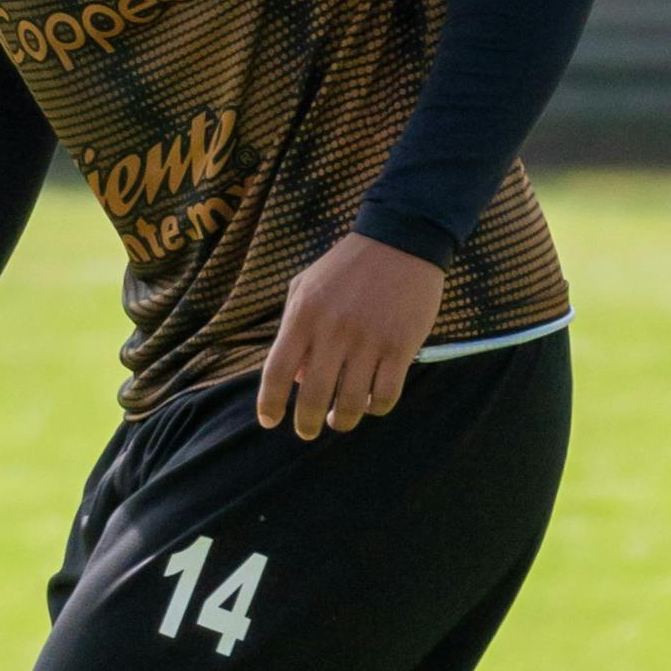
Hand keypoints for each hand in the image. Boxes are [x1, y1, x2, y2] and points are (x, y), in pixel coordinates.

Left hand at [256, 232, 446, 441]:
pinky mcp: (401, 346)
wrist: (401, 239)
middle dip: (305, 424)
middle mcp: (333, 331)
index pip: (277, 371)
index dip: (270, 403)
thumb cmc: (348, 265)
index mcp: (304, 315)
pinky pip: (385, 396)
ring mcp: (369, 341)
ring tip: (338, 420)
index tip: (269, 422)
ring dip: (341, 421)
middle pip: (313, 397)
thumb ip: (293, 326)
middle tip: (307, 431)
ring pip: (350, 404)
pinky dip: (375, 409)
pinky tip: (370, 405)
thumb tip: (296, 377)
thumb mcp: (306, 285)